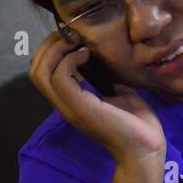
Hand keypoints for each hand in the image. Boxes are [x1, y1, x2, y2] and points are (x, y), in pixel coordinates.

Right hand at [29, 31, 165, 168]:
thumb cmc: (137, 122)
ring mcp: (69, 106)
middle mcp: (64, 103)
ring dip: (56, 50)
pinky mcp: (80, 107)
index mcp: (71, 100)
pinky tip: (87, 54)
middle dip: (49, 46)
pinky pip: (60, 77)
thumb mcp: (119, 92)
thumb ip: (104, 77)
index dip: (52, 50)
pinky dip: (69, 60)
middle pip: (35, 70)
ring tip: (77, 43)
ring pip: (40, 73)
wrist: (147, 147)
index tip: (74, 37)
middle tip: (72, 36)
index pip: (43, 72)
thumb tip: (100, 58)